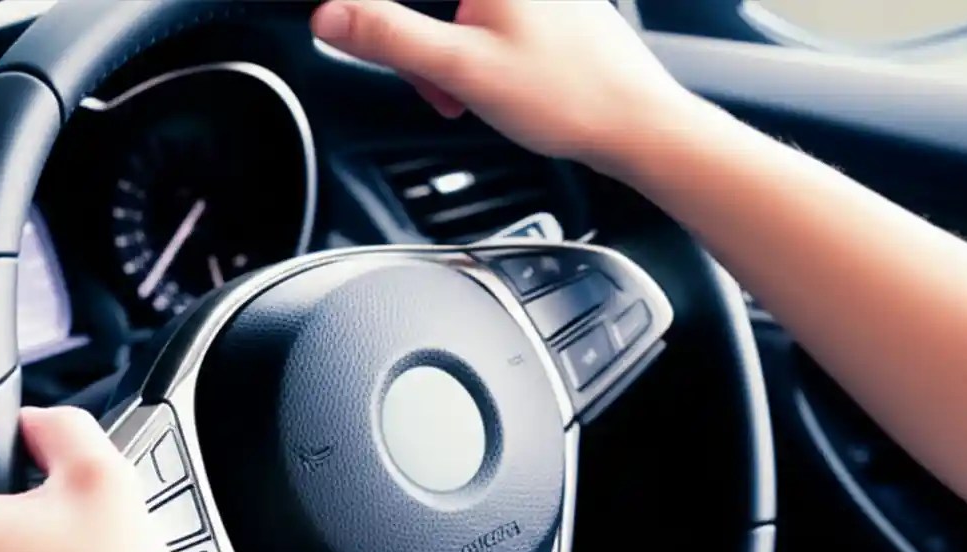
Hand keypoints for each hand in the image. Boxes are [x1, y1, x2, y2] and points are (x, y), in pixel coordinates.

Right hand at [311, 0, 696, 165]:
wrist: (636, 124)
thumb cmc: (570, 95)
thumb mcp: (462, 68)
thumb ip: (388, 36)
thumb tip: (330, 15)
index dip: (377, 14)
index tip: (356, 28)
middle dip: (415, 36)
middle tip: (431, 80)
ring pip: (454, 8)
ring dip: (441, 48)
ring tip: (462, 91)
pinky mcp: (542, 6)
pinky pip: (483, 16)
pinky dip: (469, 47)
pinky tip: (484, 82)